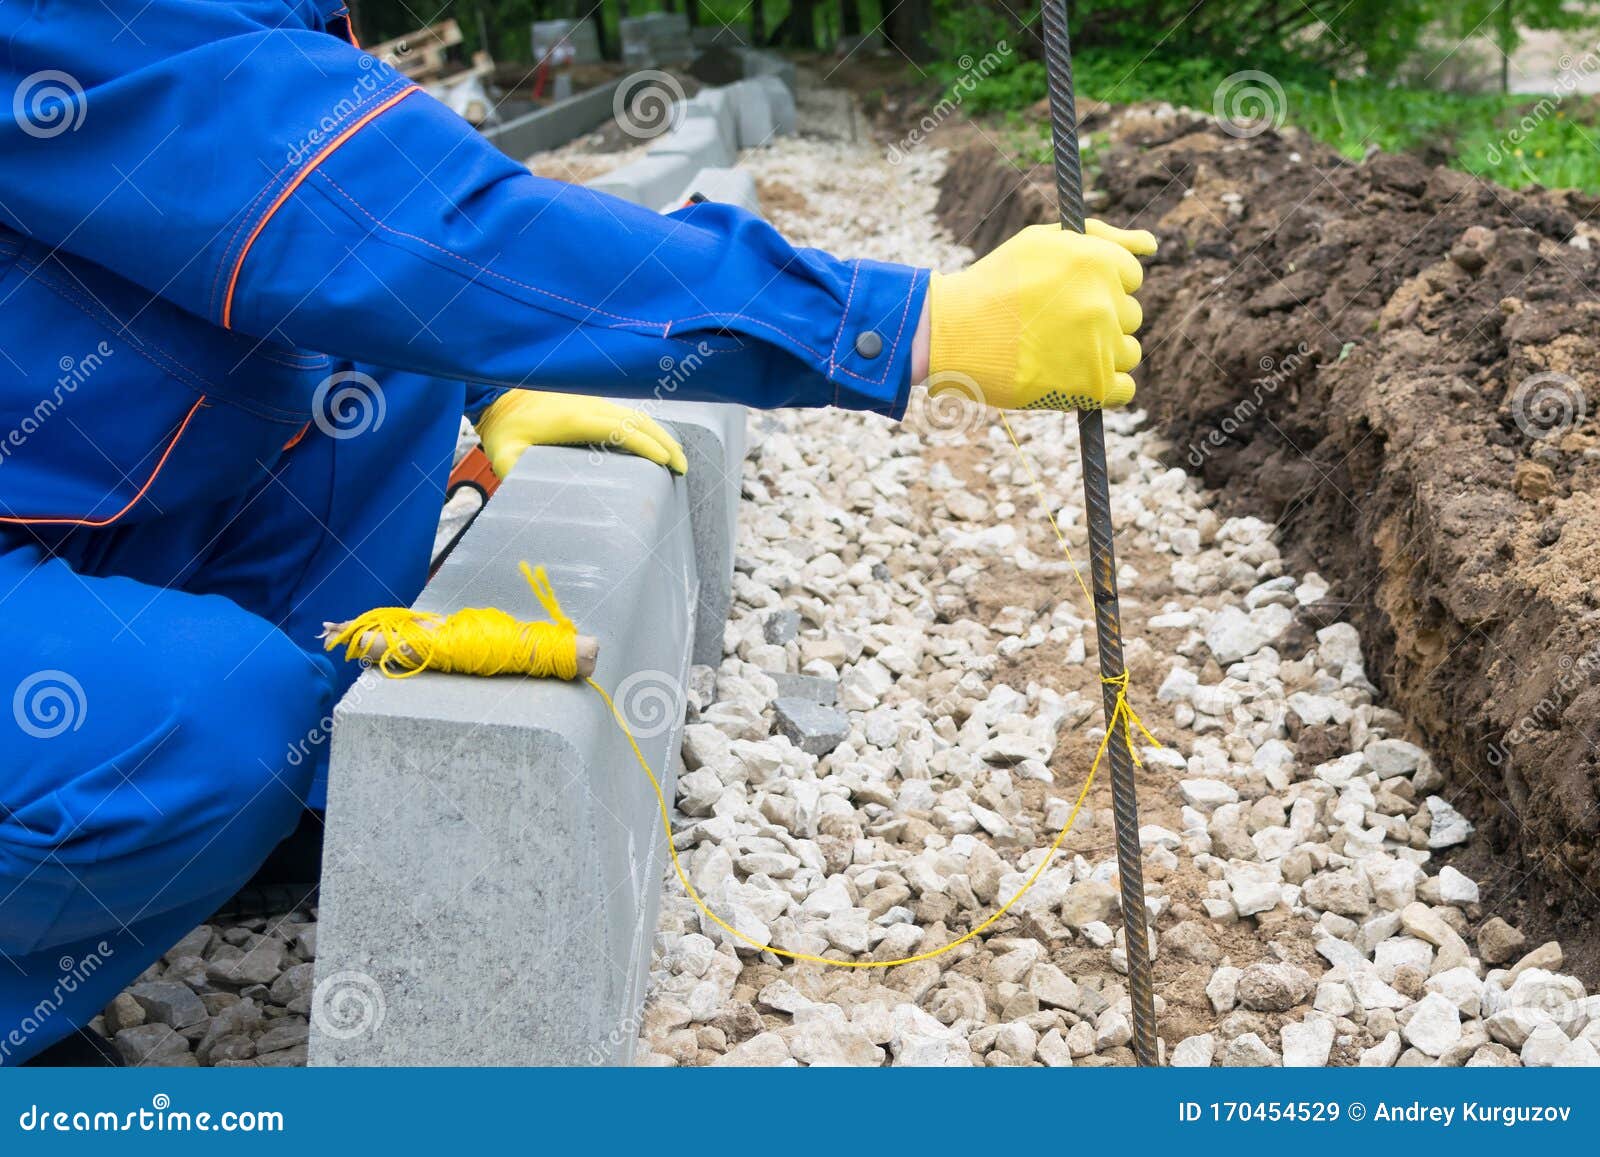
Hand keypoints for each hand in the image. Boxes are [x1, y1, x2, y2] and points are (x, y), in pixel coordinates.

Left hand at [474, 390, 687, 478]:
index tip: (666, 462)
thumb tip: (531, 499)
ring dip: (660, 434)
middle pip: (638, 420)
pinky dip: (646, 427)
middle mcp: (588, 405)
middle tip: (683, 466)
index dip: (647, 445)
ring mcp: (591, 401)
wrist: (498, 395)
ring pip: (636, 414)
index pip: (621, 429)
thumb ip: (515, 473)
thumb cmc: (502, 426)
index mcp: (574, 419)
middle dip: (665, 442)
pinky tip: (654, 441)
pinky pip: (626, 413)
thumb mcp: (503, 453)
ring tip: (677, 457)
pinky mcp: (590, 402)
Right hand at [919, 219, 1155, 411]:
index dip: (1100, 286)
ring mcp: (1101, 345)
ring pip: (1129, 352)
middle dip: (1100, 319)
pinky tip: (1074, 377)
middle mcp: (1105, 301)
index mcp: (1098, 261)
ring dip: (1103, 353)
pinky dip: (1104, 387)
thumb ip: (1102, 237)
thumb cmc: (995, 283)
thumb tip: (1152, 245)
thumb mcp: (1043, 242)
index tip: (1068, 296)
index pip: (1131, 276)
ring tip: (1059, 351)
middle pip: (1131, 315)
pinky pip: (1125, 389)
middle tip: (1054, 325)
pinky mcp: (1093, 385)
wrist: (952, 333)